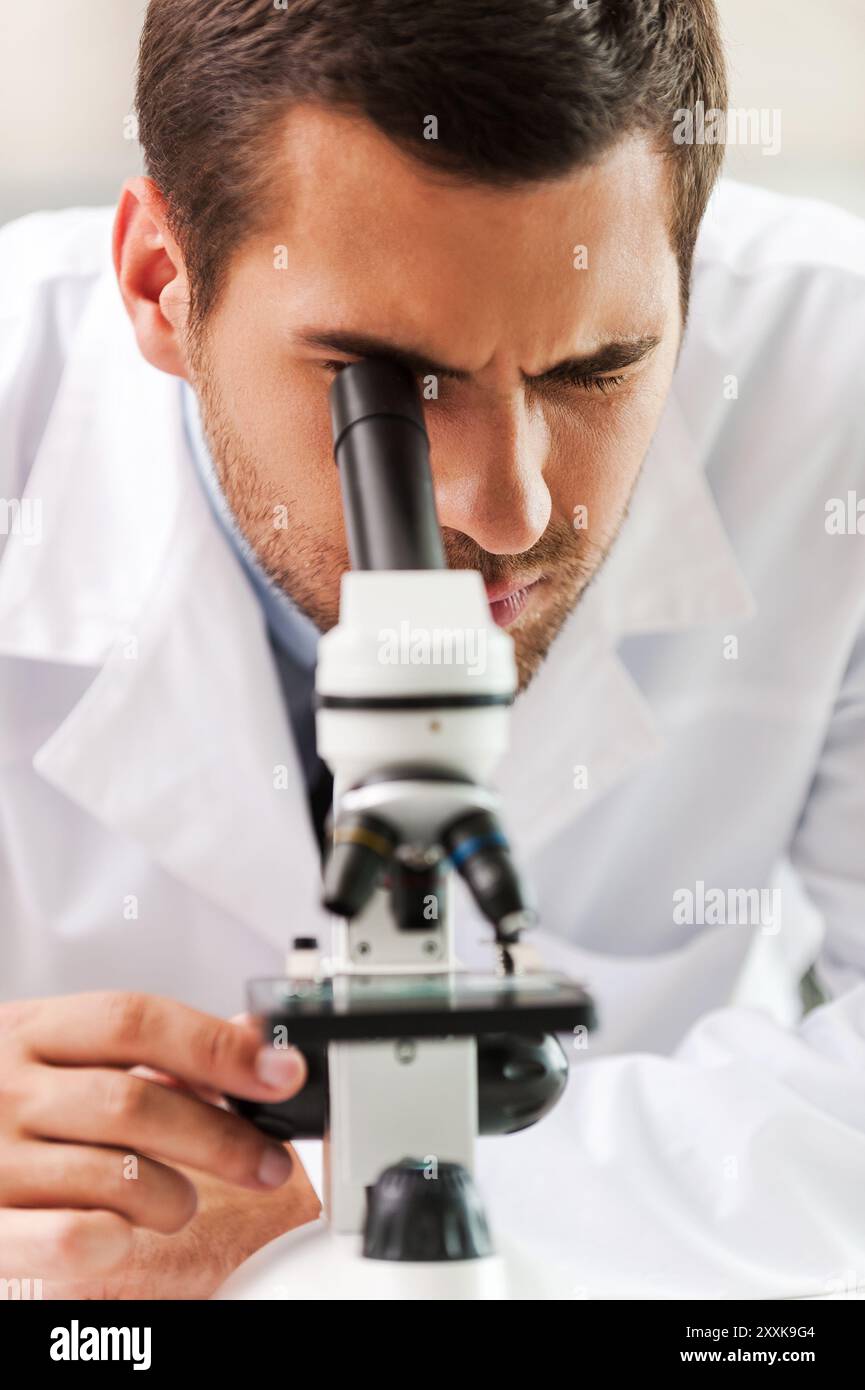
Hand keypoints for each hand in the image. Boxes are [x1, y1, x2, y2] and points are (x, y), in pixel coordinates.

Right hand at [0, 992, 307, 1281]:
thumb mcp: (52, 1051)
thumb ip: (145, 1046)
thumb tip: (249, 1042)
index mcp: (30, 1030)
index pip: (136, 1022)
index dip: (218, 1047)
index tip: (281, 1076)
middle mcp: (5, 1086)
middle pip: (136, 1102)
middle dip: (221, 1138)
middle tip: (266, 1163)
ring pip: (113, 1174)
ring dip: (174, 1196)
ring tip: (179, 1203)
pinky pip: (70, 1241)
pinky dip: (118, 1241)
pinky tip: (124, 1235)